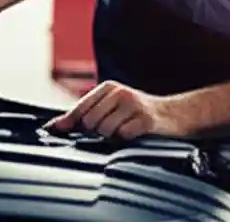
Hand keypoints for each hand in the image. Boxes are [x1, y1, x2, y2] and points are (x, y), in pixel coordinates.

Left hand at [44, 81, 188, 139]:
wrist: (175, 114)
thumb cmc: (138, 113)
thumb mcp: (112, 107)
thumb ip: (84, 115)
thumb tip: (54, 126)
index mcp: (109, 88)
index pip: (79, 109)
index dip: (69, 124)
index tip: (56, 132)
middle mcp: (120, 92)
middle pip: (89, 123)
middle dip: (96, 133)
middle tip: (112, 130)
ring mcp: (133, 104)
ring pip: (104, 131)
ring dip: (112, 138)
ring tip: (124, 131)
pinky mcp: (146, 119)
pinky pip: (123, 136)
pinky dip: (126, 140)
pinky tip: (135, 134)